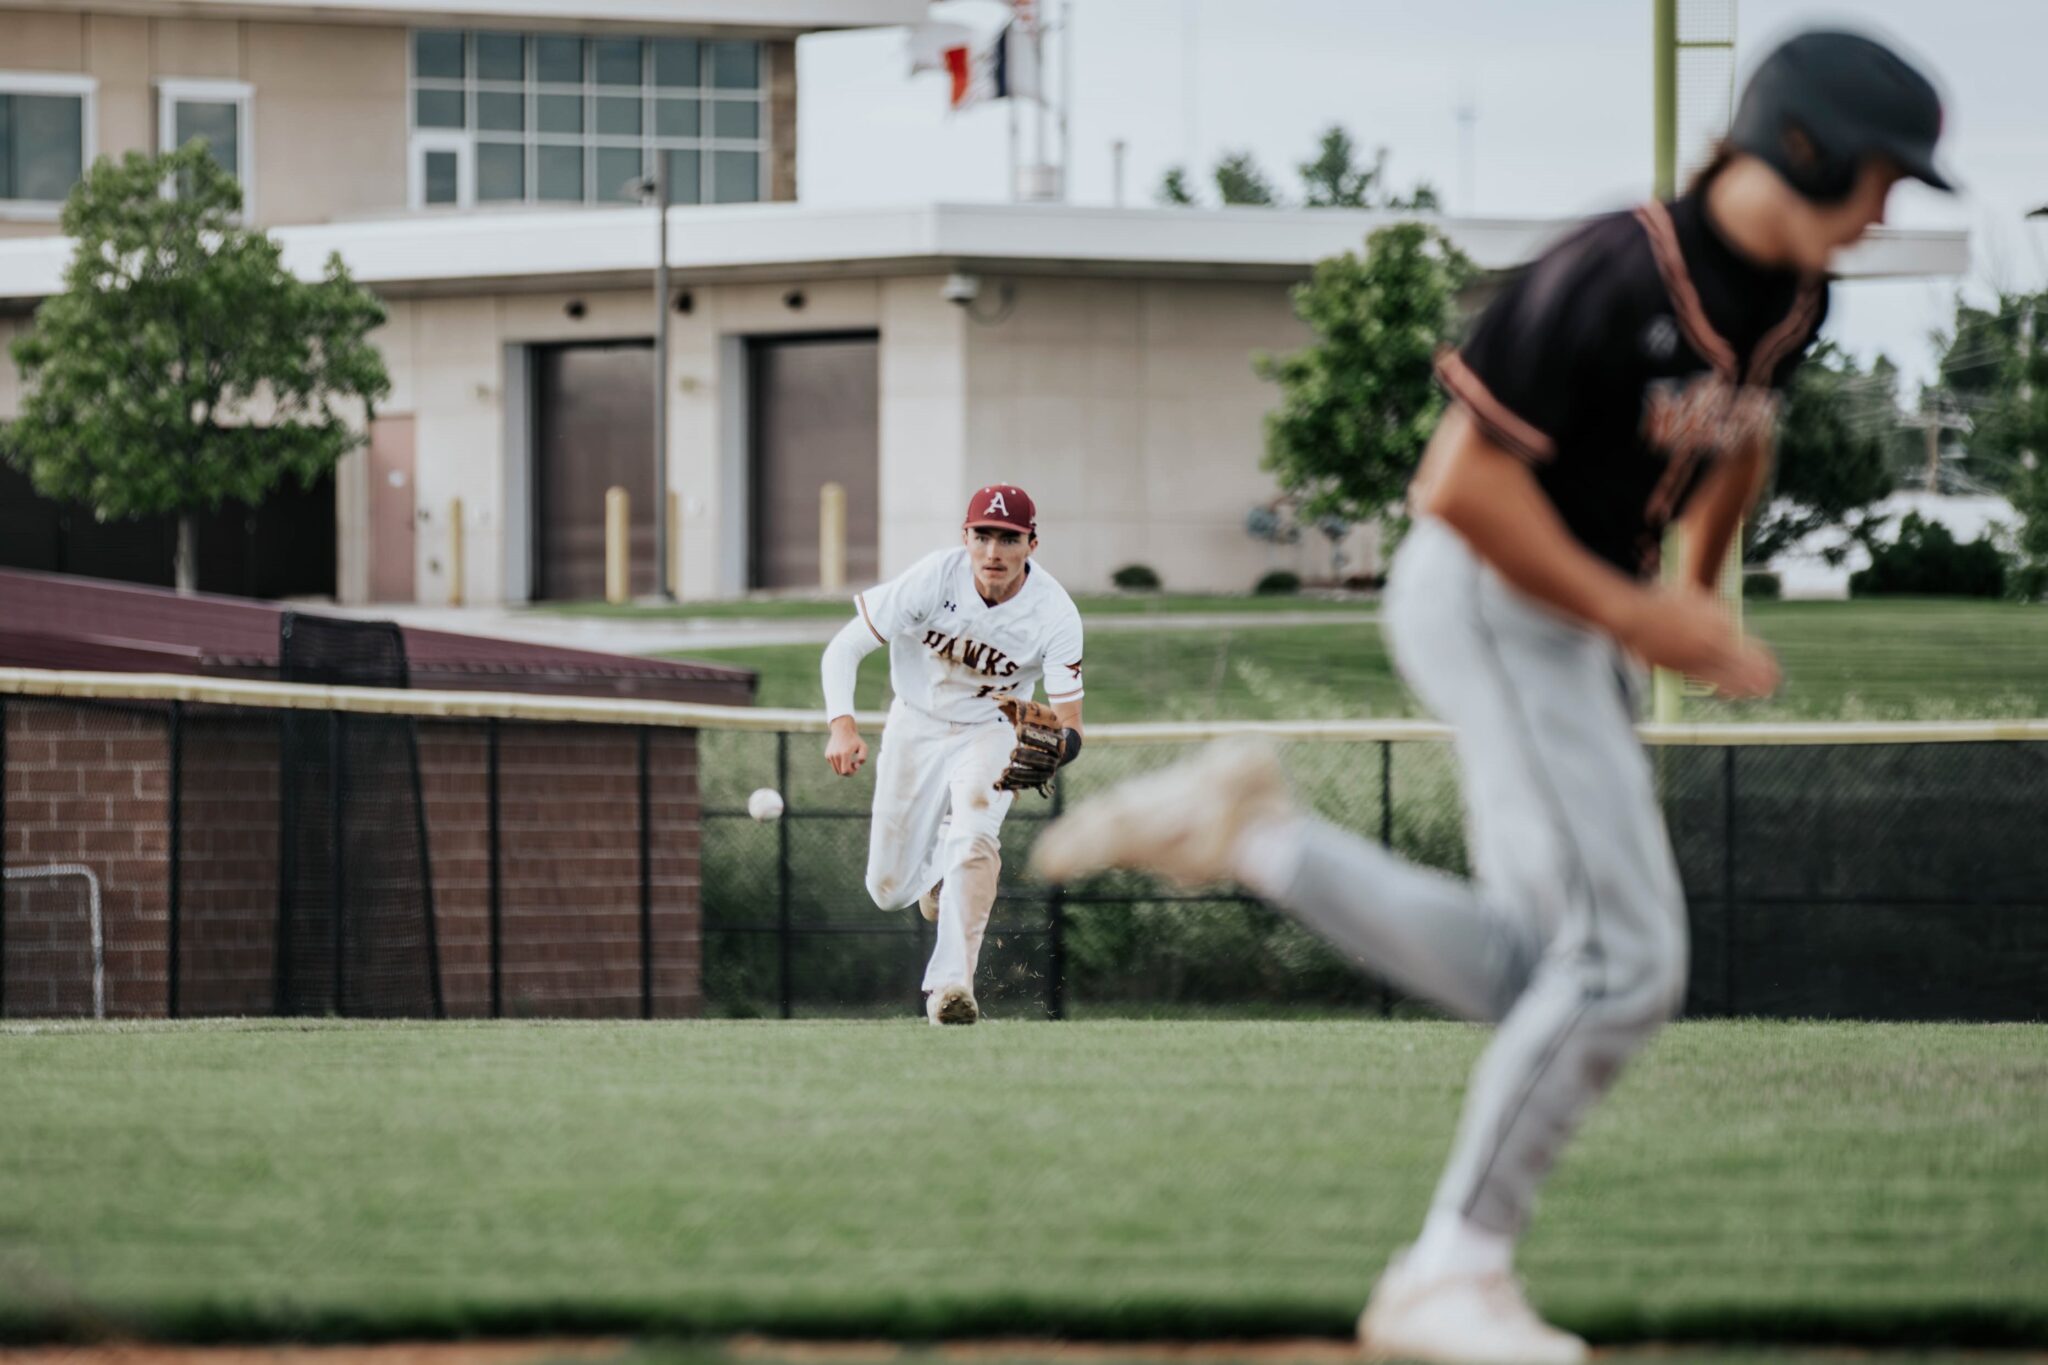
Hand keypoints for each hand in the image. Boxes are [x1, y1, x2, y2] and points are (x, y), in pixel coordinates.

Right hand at [824, 716, 867, 775]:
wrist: (843, 729)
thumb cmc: (855, 739)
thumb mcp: (863, 747)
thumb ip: (863, 758)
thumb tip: (857, 766)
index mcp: (844, 754)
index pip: (845, 771)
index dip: (852, 772)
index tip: (856, 766)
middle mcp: (835, 755)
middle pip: (840, 772)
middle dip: (848, 771)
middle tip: (853, 763)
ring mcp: (830, 755)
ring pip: (836, 770)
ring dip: (843, 768)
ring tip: (849, 761)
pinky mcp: (827, 755)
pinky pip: (833, 765)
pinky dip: (839, 764)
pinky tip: (843, 757)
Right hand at [1617, 587, 1780, 699]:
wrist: (1636, 616)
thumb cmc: (1664, 603)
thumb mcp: (1699, 601)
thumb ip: (1717, 616)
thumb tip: (1731, 627)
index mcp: (1720, 624)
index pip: (1750, 646)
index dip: (1763, 659)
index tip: (1772, 667)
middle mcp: (1712, 643)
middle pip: (1744, 665)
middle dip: (1760, 676)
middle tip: (1772, 686)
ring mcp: (1697, 657)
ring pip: (1727, 676)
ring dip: (1745, 686)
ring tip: (1758, 694)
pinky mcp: (1681, 668)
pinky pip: (1706, 680)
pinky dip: (1721, 687)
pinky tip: (1729, 693)